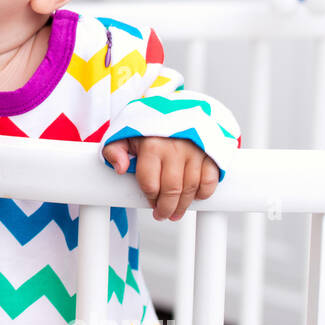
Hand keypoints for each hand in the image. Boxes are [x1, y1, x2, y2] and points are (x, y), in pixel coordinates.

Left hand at [102, 136, 218, 220]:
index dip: (150, 198)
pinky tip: (196, 197)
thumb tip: (119, 168)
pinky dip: (205, 192)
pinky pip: (211, 178)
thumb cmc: (149, 127)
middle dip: (166, 208)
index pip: (150, 183)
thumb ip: (114, 151)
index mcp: (152, 146)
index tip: (150, 203)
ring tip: (176, 212)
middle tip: (162, 215)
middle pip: (171, 189)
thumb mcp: (124, 134)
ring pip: (191, 187)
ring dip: (184, 205)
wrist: (176, 108)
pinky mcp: (210, 151)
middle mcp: (175, 148)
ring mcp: (195, 150)